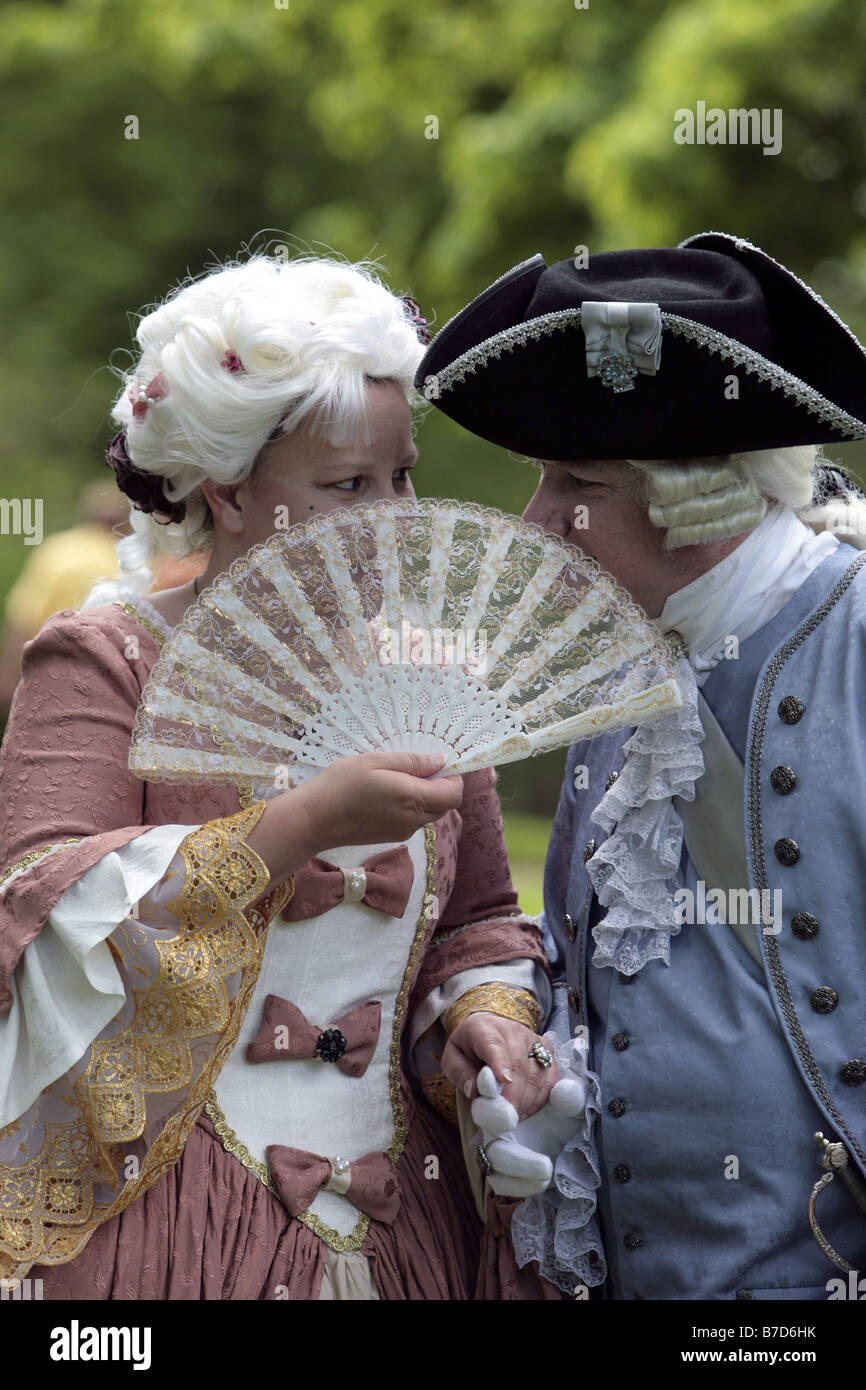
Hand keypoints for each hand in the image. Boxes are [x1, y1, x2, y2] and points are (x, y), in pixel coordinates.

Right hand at [292, 750, 462, 849]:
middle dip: (440, 786)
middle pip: (445, 805)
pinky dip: (411, 805)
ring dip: (425, 796)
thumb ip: (412, 762)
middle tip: (417, 767)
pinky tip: (386, 793)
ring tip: (397, 778)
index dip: (454, 777)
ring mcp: (403, 831)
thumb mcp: (376, 761)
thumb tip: (441, 762)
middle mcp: (413, 820)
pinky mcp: (391, 836)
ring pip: (430, 813)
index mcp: (413, 799)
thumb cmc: (341, 784)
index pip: (454, 794)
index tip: (440, 762)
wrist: (314, 819)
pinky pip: (413, 819)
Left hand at [442, 1013, 557, 1120]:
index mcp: (484, 1028)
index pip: (494, 1044)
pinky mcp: (547, 1051)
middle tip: (506, 1117)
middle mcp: (513, 1030)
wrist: (489, 1029)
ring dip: (527, 1099)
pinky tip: (526, 1109)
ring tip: (514, 1116)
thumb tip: (474, 1090)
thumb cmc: (469, 1047)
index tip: (503, 1082)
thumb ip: (460, 1073)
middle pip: (519, 1064)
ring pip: (538, 1073)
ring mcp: (533, 1040)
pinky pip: (550, 1077)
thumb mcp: (452, 1057)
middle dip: (514, 1094)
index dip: (500, 1063)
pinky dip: (540, 1097)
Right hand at [471, 1063, 588, 1197]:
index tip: (491, 1076)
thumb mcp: (575, 1100)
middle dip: (493, 1113)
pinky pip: (501, 1182)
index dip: (487, 1080)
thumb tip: (565, 1091)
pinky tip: (543, 1180)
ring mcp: (496, 1144)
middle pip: (482, 1112)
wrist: (571, 1137)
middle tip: (511, 1117)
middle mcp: (495, 1115)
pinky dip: (520, 1184)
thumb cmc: (566, 1108)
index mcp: (508, 1090)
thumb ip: (570, 1094)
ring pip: (489, 1154)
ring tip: (545, 1167)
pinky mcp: (503, 1171)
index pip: (490, 1082)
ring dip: (515, 1162)